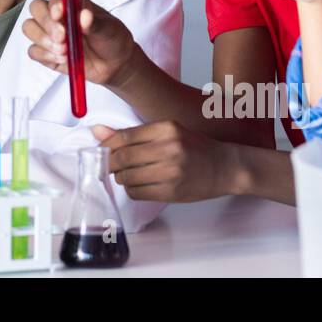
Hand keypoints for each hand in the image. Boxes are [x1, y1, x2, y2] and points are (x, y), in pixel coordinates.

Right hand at [23, 0, 140, 88]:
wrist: (114, 65)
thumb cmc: (112, 40)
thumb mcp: (109, 30)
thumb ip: (95, 23)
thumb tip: (84, 16)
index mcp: (73, 3)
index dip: (54, 2)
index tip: (60, 13)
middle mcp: (58, 16)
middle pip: (36, 8)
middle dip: (46, 23)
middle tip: (62, 36)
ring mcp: (50, 34)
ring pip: (29, 28)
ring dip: (43, 39)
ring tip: (64, 50)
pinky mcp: (47, 53)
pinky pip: (33, 51)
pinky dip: (45, 55)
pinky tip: (62, 59)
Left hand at [93, 122, 233, 202]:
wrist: (225, 167)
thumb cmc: (195, 147)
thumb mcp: (168, 131)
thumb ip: (132, 133)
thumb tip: (96, 131)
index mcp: (166, 128)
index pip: (124, 137)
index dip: (107, 145)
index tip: (102, 149)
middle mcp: (169, 148)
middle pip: (122, 158)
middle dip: (110, 163)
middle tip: (111, 164)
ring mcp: (171, 172)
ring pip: (127, 177)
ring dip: (121, 177)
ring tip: (128, 174)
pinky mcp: (171, 192)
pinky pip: (137, 193)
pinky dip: (131, 189)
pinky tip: (139, 184)